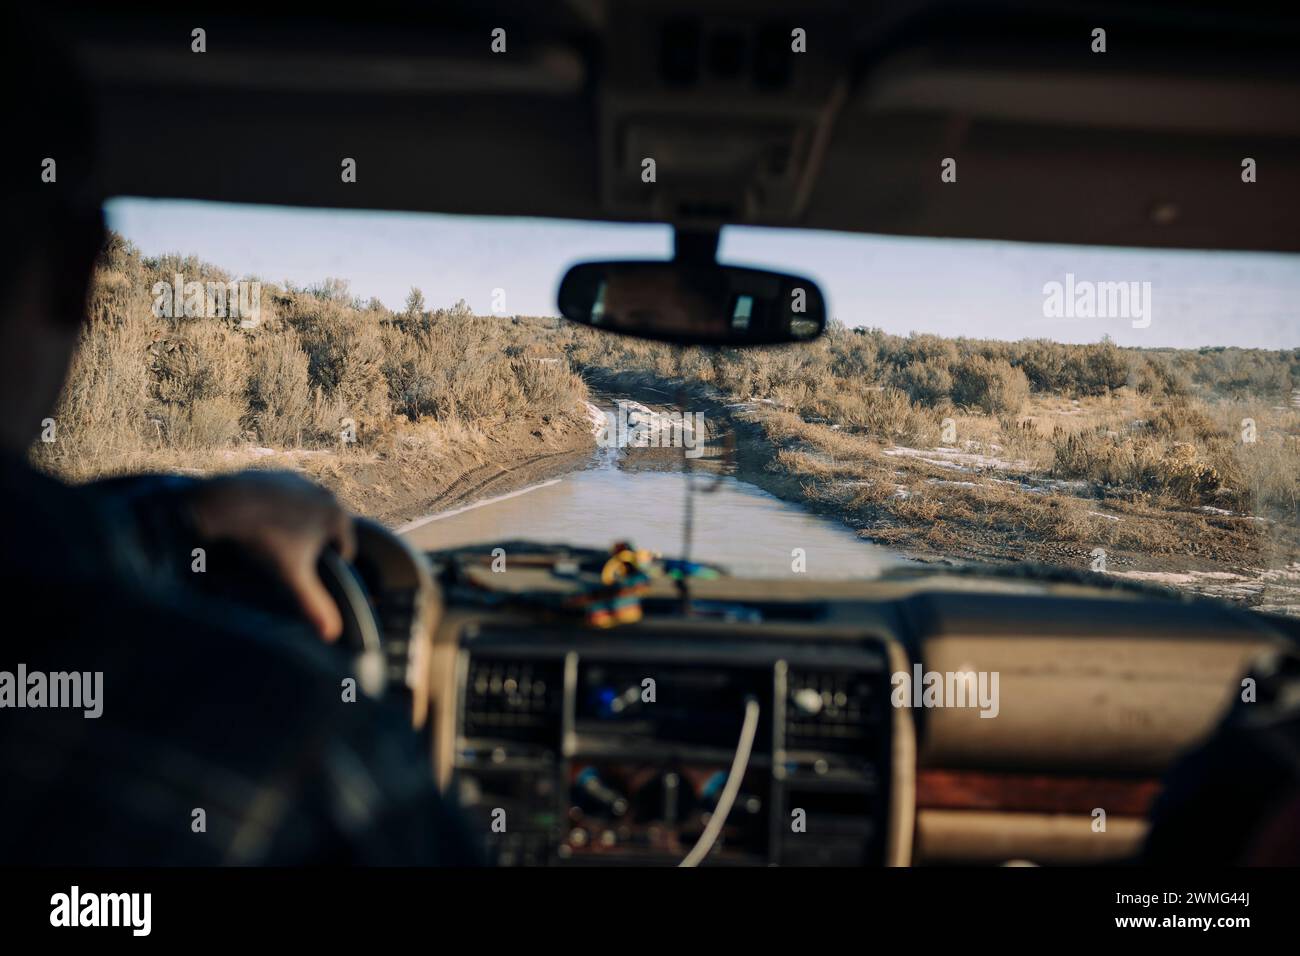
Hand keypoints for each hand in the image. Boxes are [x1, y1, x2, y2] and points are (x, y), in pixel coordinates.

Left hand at [188, 471, 355, 640]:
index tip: (306, 576)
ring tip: (273, 542)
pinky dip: (278, 511)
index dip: (328, 568)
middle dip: (312, 546)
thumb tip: (333, 635)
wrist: (228, 501)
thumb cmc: (264, 538)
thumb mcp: (292, 576)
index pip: (345, 550)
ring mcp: (302, 482)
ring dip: (298, 527)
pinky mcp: (280, 475)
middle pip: (326, 530)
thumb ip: (314, 604)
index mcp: (337, 517)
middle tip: (286, 560)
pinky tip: (261, 524)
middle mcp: (325, 494)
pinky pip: (286, 500)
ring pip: (307, 513)